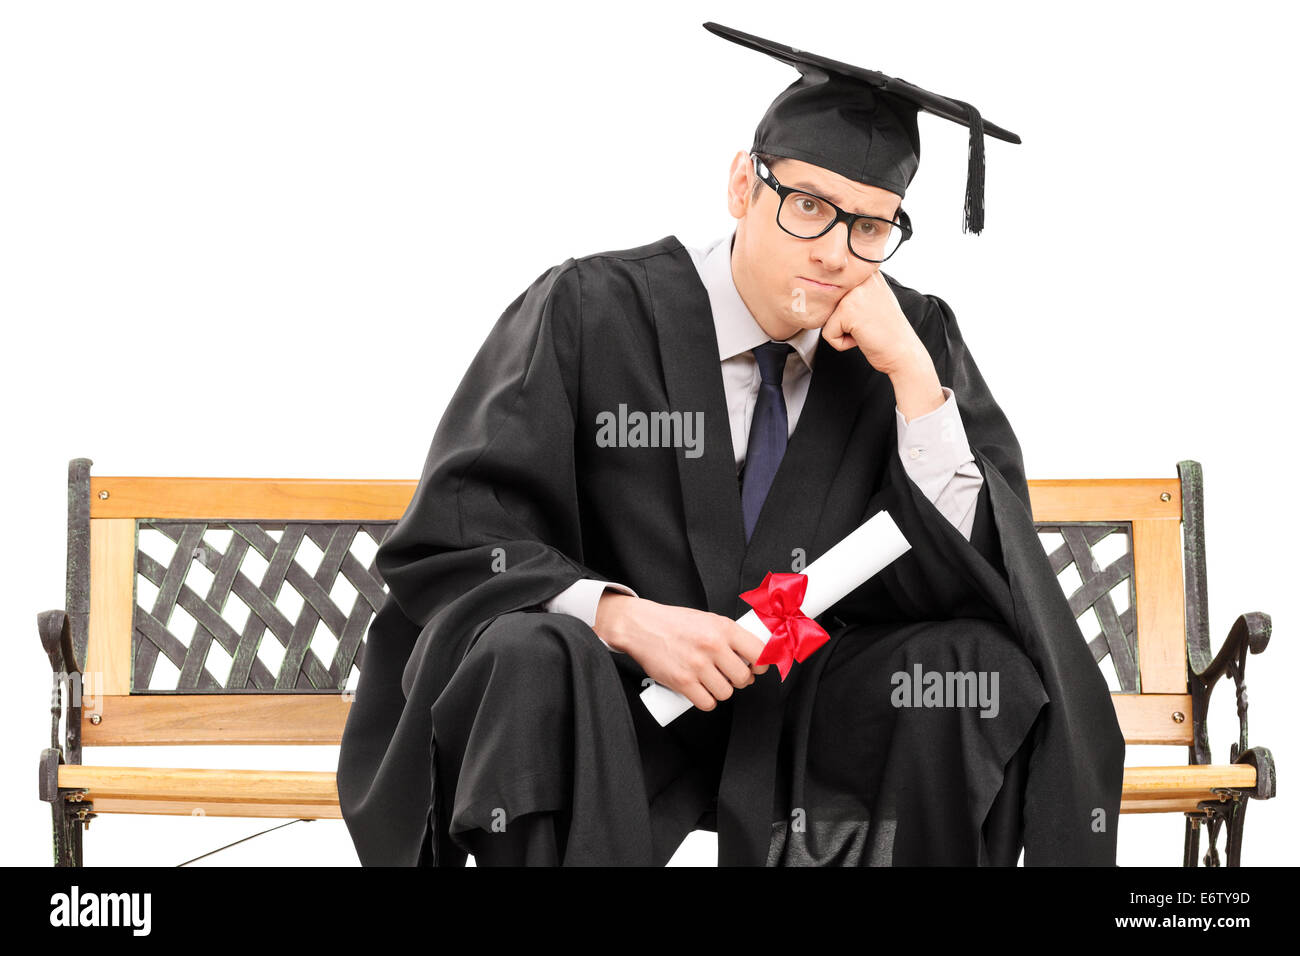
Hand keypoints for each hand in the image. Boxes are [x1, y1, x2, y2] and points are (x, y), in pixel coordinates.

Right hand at [594, 592, 769, 711]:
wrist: (642, 626)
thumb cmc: (675, 623)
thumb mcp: (708, 619)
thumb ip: (730, 635)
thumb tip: (754, 654)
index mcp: (723, 628)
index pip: (759, 652)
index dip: (763, 665)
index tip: (759, 668)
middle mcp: (712, 646)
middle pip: (744, 677)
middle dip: (740, 680)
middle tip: (731, 675)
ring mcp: (697, 665)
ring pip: (726, 692)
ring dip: (722, 690)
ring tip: (712, 680)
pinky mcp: (683, 682)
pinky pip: (707, 702)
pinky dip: (706, 700)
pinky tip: (701, 690)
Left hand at [820, 269, 925, 375]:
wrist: (903, 352)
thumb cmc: (887, 330)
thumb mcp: (874, 297)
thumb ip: (854, 288)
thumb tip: (825, 283)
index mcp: (867, 271)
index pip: (834, 287)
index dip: (845, 309)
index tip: (867, 315)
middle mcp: (860, 277)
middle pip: (828, 302)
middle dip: (842, 320)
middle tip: (867, 323)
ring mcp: (853, 293)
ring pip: (826, 317)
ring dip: (842, 331)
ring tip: (865, 329)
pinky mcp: (846, 311)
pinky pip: (828, 333)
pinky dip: (841, 343)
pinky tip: (862, 338)